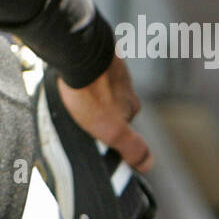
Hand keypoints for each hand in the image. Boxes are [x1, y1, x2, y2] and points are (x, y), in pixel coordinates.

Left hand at [56, 54, 152, 172]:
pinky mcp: (95, 57)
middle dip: (98, 115)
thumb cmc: (92, 93)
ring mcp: (110, 70)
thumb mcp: (112, 129)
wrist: (79, 54)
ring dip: (88, 97)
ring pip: (100, 90)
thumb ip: (131, 147)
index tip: (93, 137)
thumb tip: (149, 165)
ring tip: (71, 103)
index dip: (108, 135)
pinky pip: (88, 73)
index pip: (123, 127)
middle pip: (112, 107)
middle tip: (78, 120)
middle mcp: (126, 87)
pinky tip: (69, 84)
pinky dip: (81, 81)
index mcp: (131, 104)